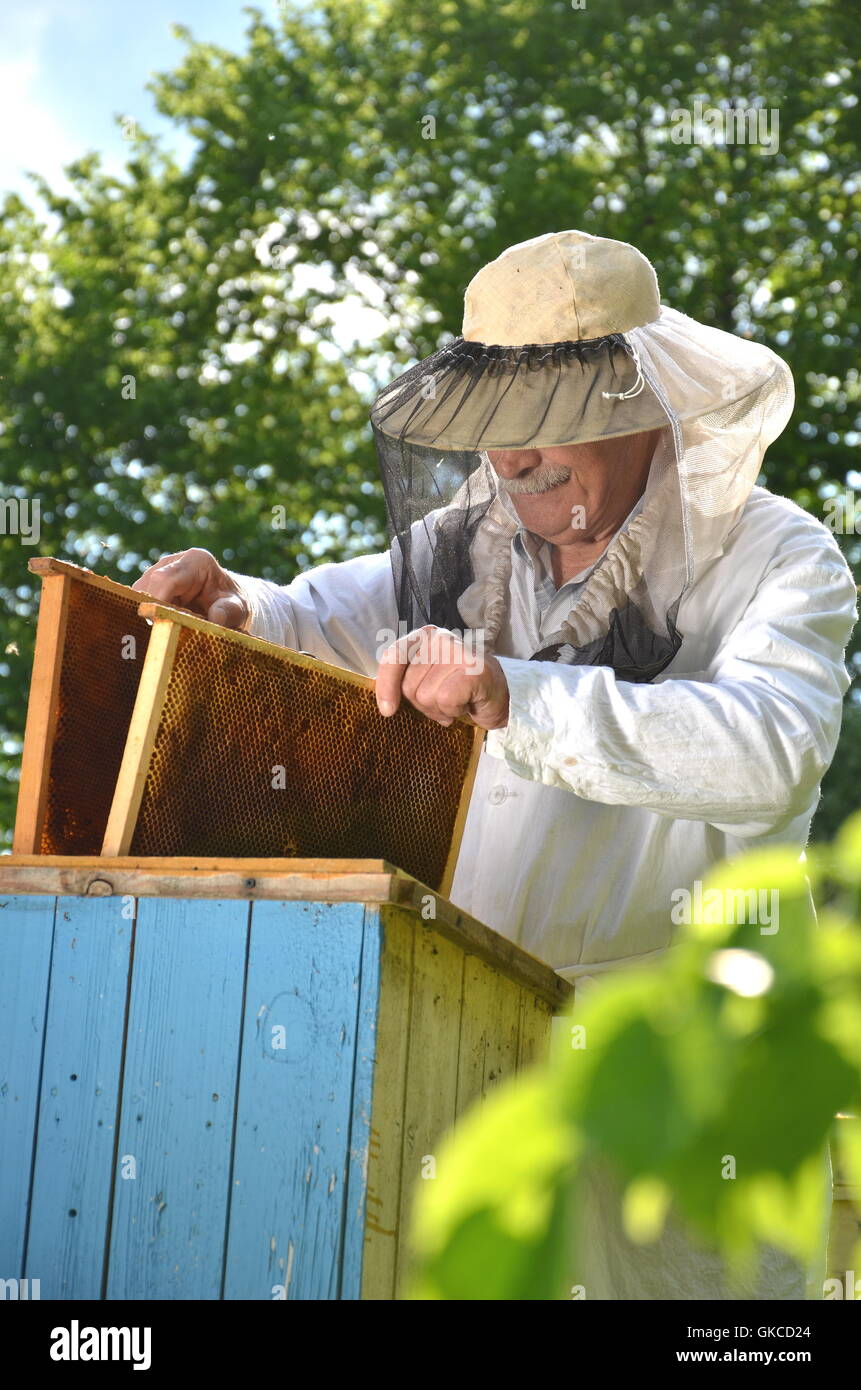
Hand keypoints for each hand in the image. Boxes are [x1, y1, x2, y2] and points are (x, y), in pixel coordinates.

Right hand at [132, 548, 249, 630]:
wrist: (229, 602)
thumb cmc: (233, 604)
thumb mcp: (238, 609)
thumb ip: (229, 612)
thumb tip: (216, 618)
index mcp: (196, 561)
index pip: (165, 579)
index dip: (159, 602)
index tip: (162, 623)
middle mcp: (173, 561)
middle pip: (148, 585)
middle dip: (154, 610)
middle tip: (169, 629)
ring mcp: (159, 571)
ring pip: (140, 593)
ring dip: (151, 612)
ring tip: (172, 624)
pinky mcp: (151, 584)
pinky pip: (141, 600)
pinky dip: (150, 613)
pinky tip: (165, 622)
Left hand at [375, 625, 508, 729]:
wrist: (500, 696)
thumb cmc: (459, 689)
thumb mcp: (426, 679)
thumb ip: (404, 681)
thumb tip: (384, 704)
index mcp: (422, 636)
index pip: (393, 658)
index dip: (386, 686)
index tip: (387, 711)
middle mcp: (438, 637)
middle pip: (408, 685)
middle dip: (422, 703)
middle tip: (443, 700)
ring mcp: (457, 650)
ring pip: (425, 696)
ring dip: (440, 709)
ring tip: (457, 702)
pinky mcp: (473, 668)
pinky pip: (445, 699)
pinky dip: (454, 710)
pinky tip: (467, 703)